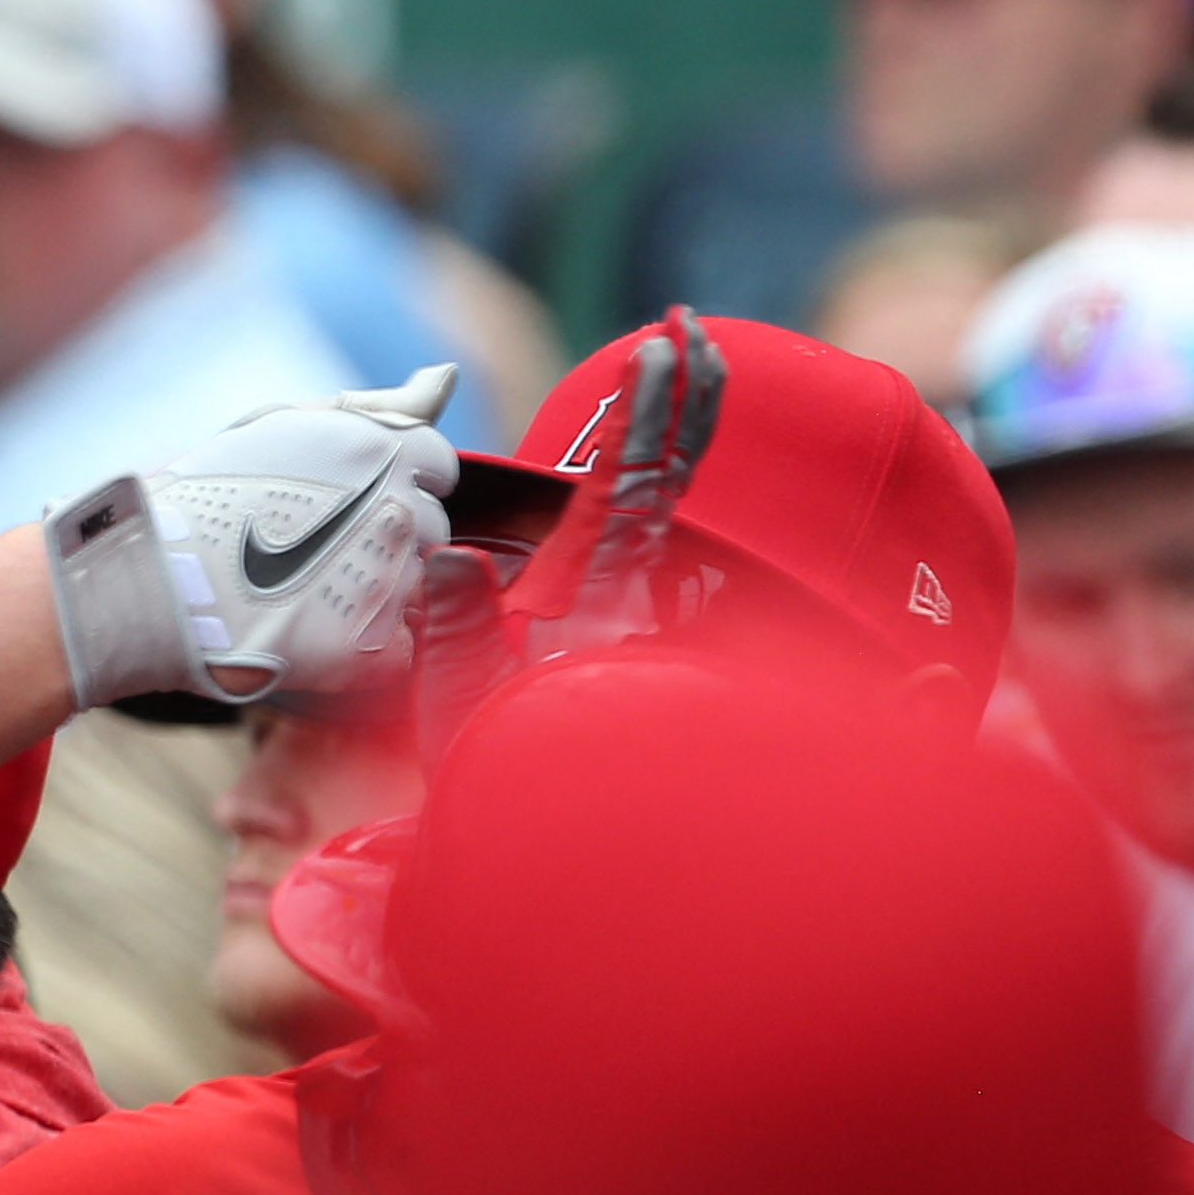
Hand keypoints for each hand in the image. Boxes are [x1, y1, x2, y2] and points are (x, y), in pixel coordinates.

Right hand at [44, 365, 460, 707]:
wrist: (146, 574)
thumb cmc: (205, 490)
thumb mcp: (286, 425)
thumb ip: (378, 405)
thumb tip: (446, 376)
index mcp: (384, 449)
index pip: (436, 465)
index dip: (389, 479)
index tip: (337, 494)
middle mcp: (402, 511)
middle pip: (425, 527)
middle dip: (381, 533)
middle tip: (304, 541)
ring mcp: (392, 584)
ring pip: (410, 587)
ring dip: (368, 586)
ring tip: (295, 584)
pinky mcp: (373, 650)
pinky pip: (397, 649)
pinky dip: (363, 646)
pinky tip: (309, 627)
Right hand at [415, 311, 722, 760]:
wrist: (567, 869)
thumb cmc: (503, 787)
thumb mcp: (460, 711)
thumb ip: (453, 633)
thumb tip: (448, 556)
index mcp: (593, 604)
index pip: (629, 487)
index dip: (648, 412)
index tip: (663, 343)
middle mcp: (630, 606)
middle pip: (667, 483)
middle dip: (680, 400)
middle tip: (691, 325)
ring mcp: (639, 628)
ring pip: (672, 519)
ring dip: (677, 440)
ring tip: (686, 368)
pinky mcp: (633, 655)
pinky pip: (665, 571)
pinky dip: (693, 515)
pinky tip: (746, 514)